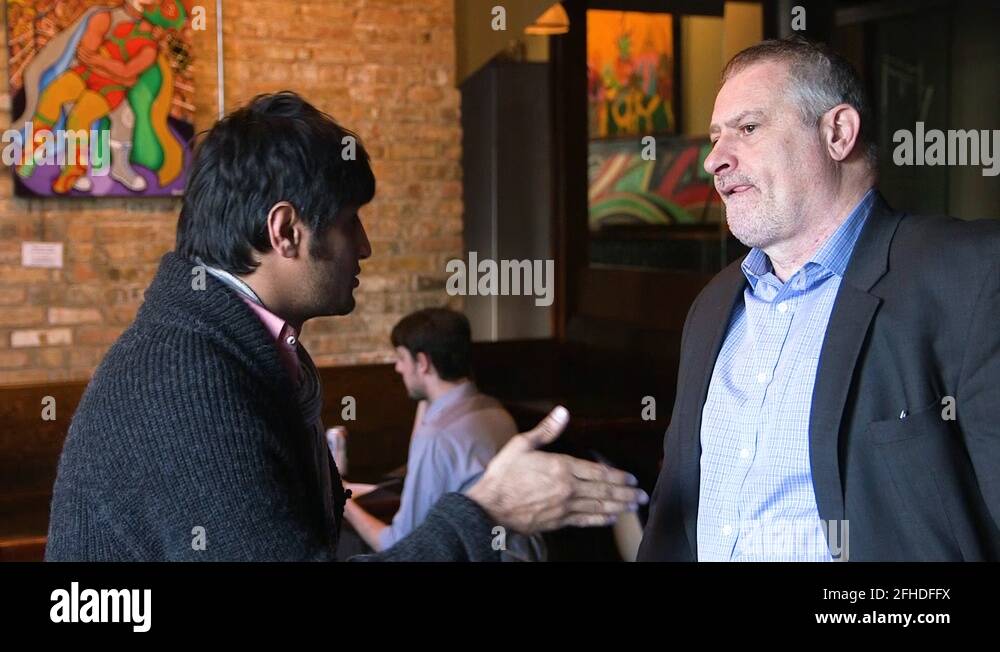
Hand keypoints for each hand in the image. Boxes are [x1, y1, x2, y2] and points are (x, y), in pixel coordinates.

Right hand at [465, 406, 647, 532]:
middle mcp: (567, 488)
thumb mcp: (522, 445)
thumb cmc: (503, 474)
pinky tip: (611, 518)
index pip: (597, 472)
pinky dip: (600, 519)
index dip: (617, 476)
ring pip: (598, 506)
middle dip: (625, 493)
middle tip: (642, 496)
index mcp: (561, 467)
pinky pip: (585, 520)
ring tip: (633, 507)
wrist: (488, 507)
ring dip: (618, 506)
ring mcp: (564, 507)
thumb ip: (546, 430)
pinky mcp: (558, 521)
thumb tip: (562, 412)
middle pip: (603, 491)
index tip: (631, 478)